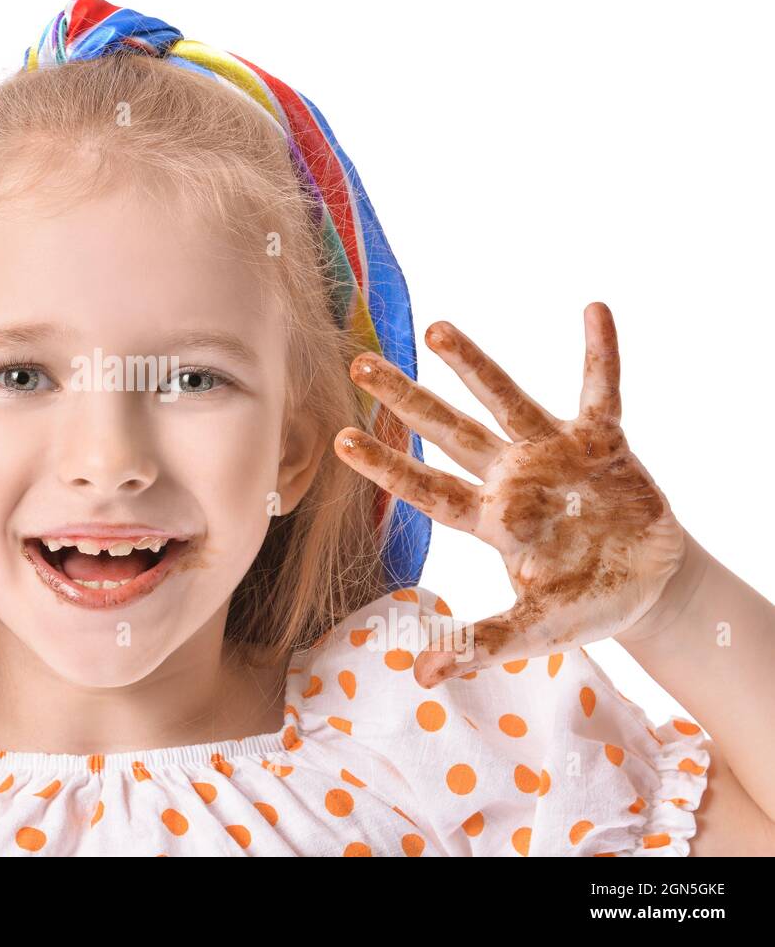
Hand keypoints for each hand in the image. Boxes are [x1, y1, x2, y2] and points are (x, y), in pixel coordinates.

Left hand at [333, 302, 686, 687]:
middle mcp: (510, 477)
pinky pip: (603, 390)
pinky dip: (601, 353)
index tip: (339, 438)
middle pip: (447, 430)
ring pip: (506, 398)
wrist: (647, 585)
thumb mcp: (537, 629)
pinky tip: (594, 311)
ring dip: (474, 364)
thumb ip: (485, 642)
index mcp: (490, 519)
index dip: (386, 466)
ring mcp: (553, 454)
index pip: (426, 489)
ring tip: (437, 327)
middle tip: (360, 360)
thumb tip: (428, 675)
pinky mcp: (603, 442)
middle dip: (406, 399)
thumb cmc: (583, 603)